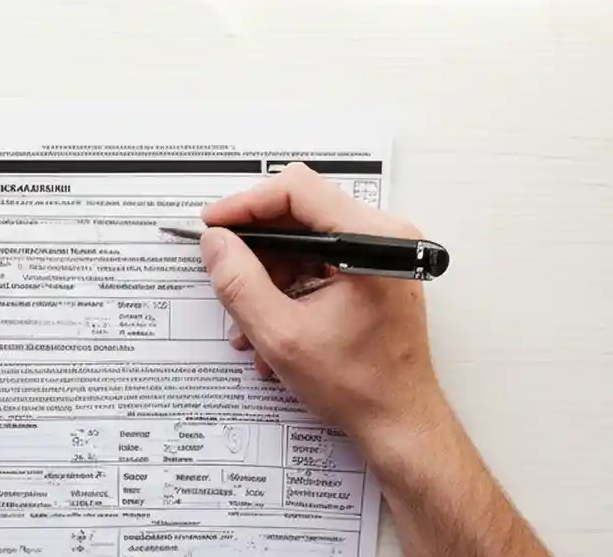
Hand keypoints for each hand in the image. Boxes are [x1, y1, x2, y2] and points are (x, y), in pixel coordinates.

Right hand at [198, 164, 446, 448]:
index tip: (213, 224)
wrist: (399, 423)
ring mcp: (379, 255)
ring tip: (245, 320)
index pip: (297, 190)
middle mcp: (382, 238)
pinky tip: (268, 325)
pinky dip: (287, 287)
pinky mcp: (372, 273)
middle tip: (221, 268)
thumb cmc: (359, 386)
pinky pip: (317, 262)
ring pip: (303, 239)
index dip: (246, 204)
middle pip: (299, 212)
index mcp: (370, 241)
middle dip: (254, 246)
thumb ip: (240, 283)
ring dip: (267, 275)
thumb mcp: (281, 335)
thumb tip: (214, 243)